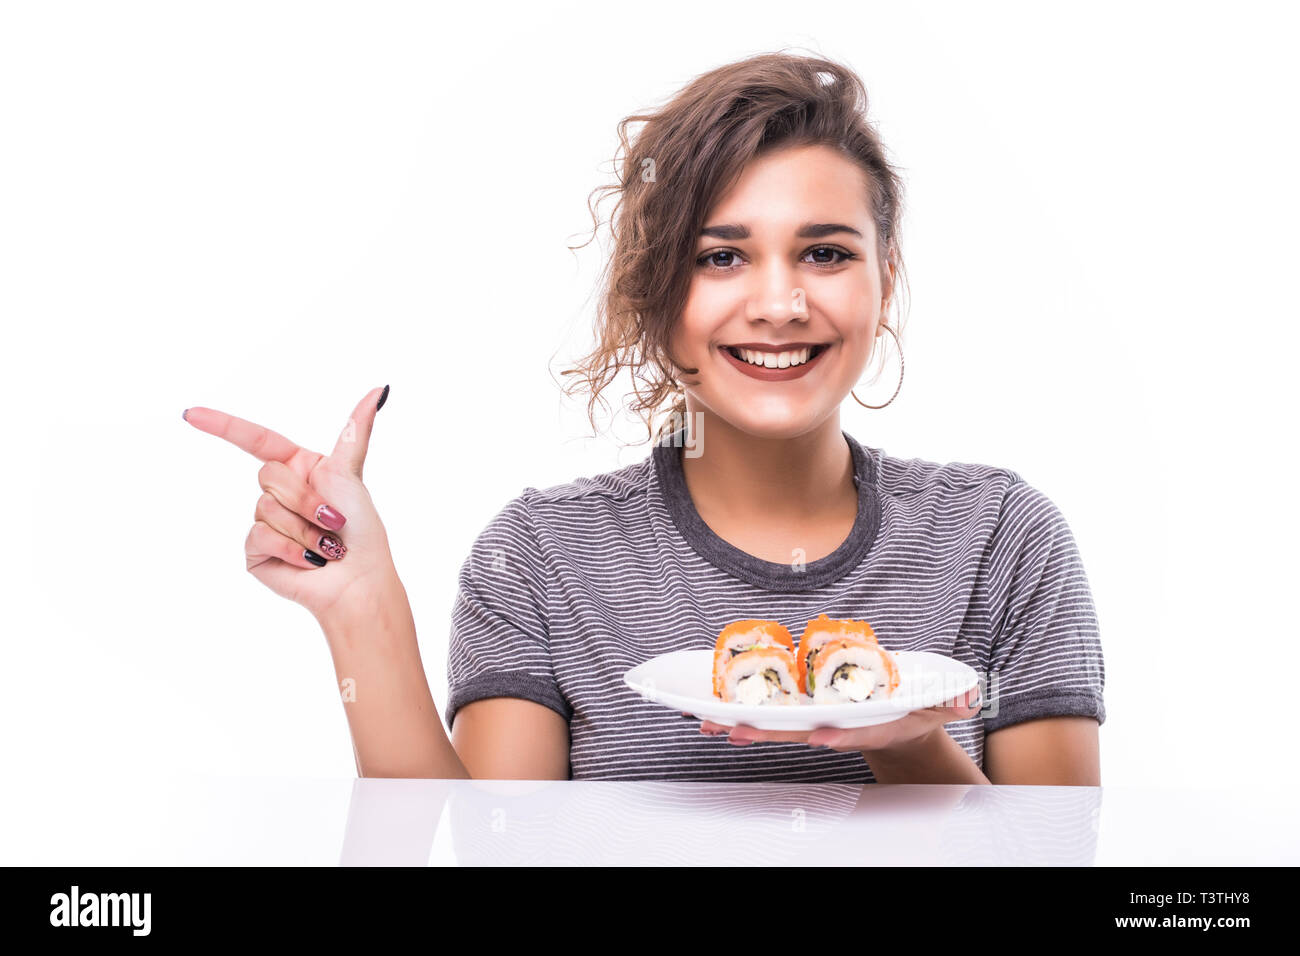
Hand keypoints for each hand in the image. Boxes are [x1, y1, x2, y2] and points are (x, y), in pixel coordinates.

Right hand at [183, 386, 395, 622]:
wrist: (358, 580)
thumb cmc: (361, 529)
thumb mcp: (351, 471)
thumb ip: (355, 430)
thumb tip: (380, 390)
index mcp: (298, 468)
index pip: (254, 440)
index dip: (222, 425)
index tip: (189, 414)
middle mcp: (279, 493)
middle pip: (268, 476)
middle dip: (304, 499)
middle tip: (331, 519)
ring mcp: (264, 522)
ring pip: (265, 508)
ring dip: (303, 528)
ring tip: (325, 545)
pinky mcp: (256, 551)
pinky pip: (259, 535)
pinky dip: (289, 548)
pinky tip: (309, 560)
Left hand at [690, 687, 982, 752]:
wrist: (897, 723)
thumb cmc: (919, 708)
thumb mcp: (943, 703)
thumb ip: (953, 700)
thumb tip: (968, 697)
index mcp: (871, 725)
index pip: (853, 734)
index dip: (837, 737)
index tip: (818, 739)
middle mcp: (838, 728)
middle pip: (799, 734)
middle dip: (766, 735)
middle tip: (732, 733)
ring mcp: (817, 722)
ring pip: (775, 728)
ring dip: (740, 727)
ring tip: (706, 725)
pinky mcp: (802, 714)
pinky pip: (766, 715)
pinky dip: (736, 714)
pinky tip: (705, 711)